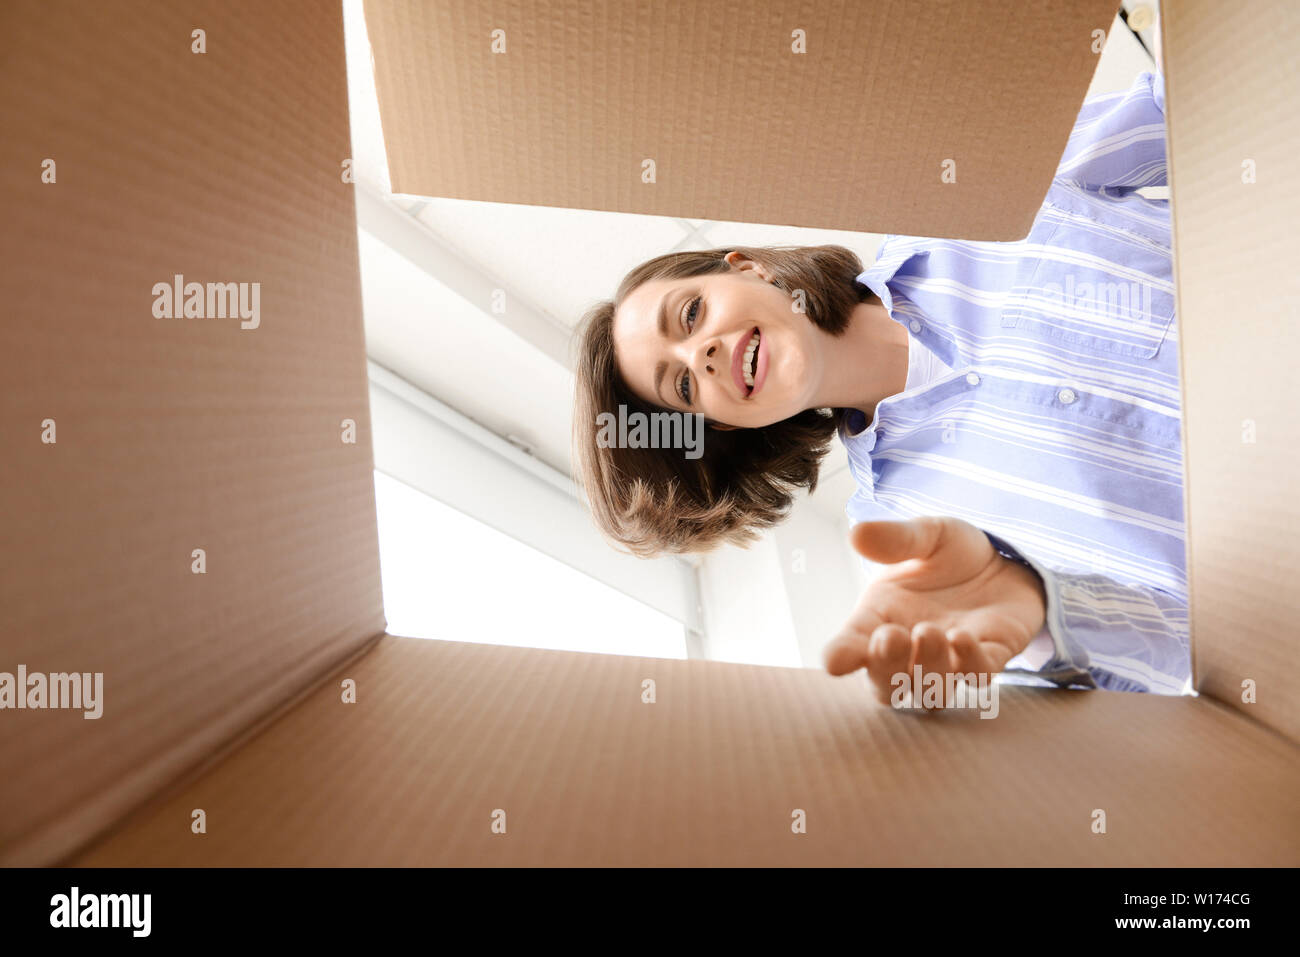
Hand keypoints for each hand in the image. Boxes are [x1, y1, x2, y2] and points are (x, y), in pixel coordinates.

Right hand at [822, 516, 1046, 707]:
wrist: (1007, 559)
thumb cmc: (952, 553)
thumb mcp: (926, 536)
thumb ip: (896, 539)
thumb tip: (858, 533)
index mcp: (879, 619)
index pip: (851, 647)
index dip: (840, 657)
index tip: (834, 663)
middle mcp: (909, 649)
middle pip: (886, 685)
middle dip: (884, 670)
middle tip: (889, 638)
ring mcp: (949, 660)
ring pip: (931, 692)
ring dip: (926, 670)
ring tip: (928, 632)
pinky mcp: (989, 659)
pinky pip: (978, 676)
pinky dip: (969, 664)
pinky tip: (961, 637)